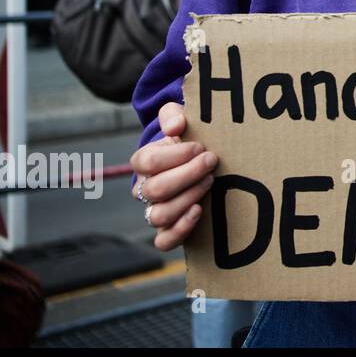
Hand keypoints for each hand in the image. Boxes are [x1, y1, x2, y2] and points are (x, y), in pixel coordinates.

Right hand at [129, 102, 218, 250]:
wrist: (199, 161)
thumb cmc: (189, 139)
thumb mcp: (181, 120)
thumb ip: (174, 115)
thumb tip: (176, 126)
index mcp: (143, 162)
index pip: (147, 162)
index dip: (175, 155)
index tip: (200, 147)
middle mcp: (144, 189)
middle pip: (155, 189)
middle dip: (188, 174)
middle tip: (212, 161)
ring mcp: (154, 211)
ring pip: (159, 216)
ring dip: (188, 198)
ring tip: (210, 181)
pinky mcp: (168, 231)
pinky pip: (164, 241)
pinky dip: (181, 229)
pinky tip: (199, 210)